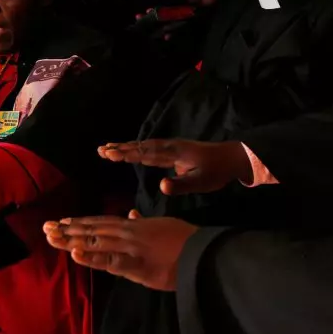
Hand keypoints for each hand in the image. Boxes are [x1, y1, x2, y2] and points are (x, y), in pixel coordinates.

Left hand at [43, 211, 197, 290]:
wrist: (203, 254)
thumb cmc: (185, 240)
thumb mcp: (162, 224)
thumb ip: (144, 221)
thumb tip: (131, 213)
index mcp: (134, 226)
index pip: (102, 223)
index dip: (81, 222)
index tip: (62, 222)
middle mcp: (128, 233)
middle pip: (93, 230)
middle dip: (68, 229)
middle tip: (45, 228)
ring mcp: (130, 248)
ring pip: (95, 242)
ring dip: (71, 239)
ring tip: (51, 237)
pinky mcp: (136, 264)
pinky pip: (109, 261)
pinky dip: (91, 256)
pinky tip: (74, 252)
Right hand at [98, 139, 251, 195]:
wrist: (231, 158)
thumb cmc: (216, 171)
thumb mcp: (201, 182)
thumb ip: (181, 184)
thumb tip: (161, 186)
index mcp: (174, 152)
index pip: (147, 153)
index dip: (128, 154)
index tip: (111, 154)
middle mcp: (169, 147)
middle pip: (141, 147)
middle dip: (121, 149)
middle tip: (101, 150)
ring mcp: (171, 148)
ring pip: (144, 147)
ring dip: (125, 148)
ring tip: (107, 149)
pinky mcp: (173, 152)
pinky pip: (149, 150)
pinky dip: (136, 150)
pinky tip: (128, 152)